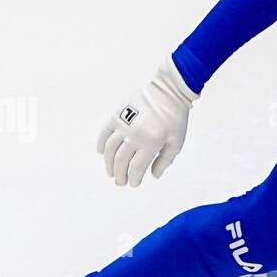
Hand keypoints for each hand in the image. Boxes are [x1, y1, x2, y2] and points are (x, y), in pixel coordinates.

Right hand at [97, 55, 197, 186]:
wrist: (167, 91)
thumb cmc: (175, 118)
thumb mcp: (176, 142)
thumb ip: (165, 160)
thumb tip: (154, 176)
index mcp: (150, 143)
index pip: (136, 168)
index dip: (133, 179)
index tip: (133, 184)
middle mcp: (134, 135)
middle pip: (121, 161)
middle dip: (119, 175)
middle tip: (120, 182)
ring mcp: (123, 125)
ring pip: (110, 150)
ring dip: (108, 163)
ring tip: (111, 172)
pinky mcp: (116, 115)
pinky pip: (104, 133)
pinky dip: (101, 144)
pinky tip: (100, 153)